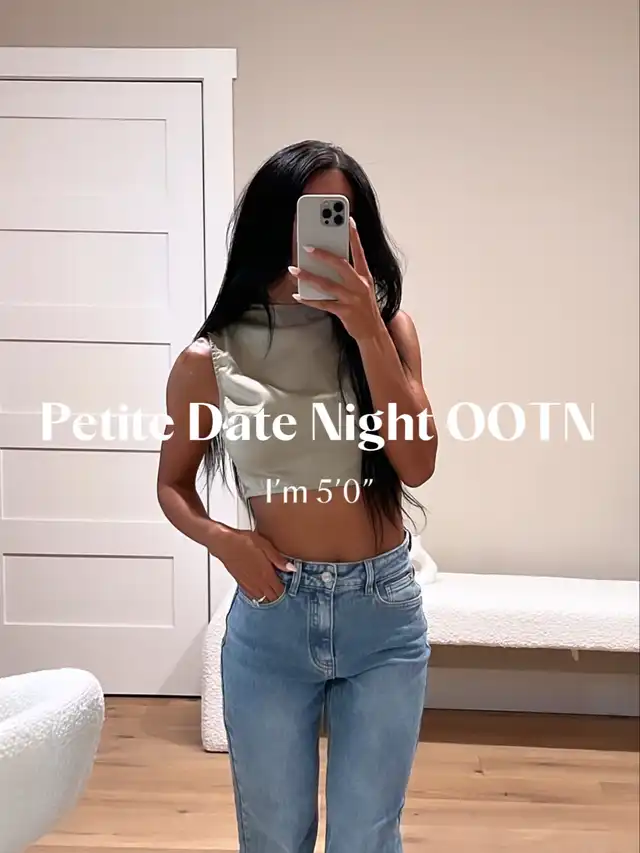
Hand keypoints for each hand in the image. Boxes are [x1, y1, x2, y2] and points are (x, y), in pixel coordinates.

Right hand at [215, 529, 294, 601]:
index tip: (289, 586)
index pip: (279, 591)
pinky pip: (252, 596)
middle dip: (278, 596)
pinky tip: (260, 591)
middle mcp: (258, 582)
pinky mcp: (241, 583)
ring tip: (272, 591)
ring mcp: (248, 584)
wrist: (224, 544)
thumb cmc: (244, 542)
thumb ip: (279, 559)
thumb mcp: (265, 546)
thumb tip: (292, 568)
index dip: (285, 590)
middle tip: (282, 589)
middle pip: (272, 598)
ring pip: (261, 599)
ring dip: (268, 597)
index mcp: (266, 574)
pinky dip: (258, 596)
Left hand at [289, 217, 384, 341]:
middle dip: (323, 254)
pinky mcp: (344, 312)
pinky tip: (297, 295)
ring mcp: (352, 299)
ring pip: (327, 285)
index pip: (359, 252)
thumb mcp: (362, 287)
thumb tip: (327, 261)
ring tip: (294, 270)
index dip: (354, 235)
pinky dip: (308, 300)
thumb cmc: (364, 306)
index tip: (348, 219)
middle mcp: (360, 285)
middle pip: (340, 265)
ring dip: (308, 277)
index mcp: (365, 276)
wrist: (372, 331)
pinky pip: (323, 304)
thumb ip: (348, 274)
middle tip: (307, 246)